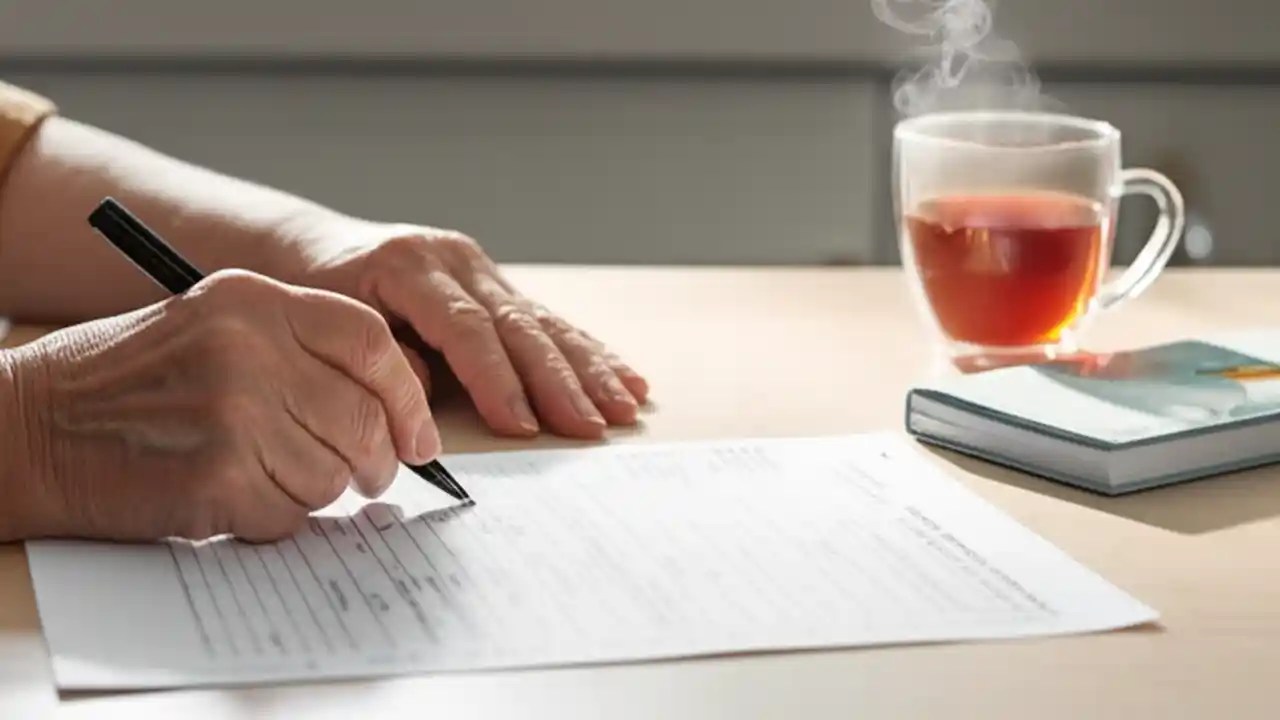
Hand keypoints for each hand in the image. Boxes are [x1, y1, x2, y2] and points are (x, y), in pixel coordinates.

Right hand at [0, 270, 435, 541]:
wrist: (22, 426)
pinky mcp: (215, 476)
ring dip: (316, 491)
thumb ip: (300, 352)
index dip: (407, 396)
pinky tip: (231, 498)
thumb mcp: (211, 327)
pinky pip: (291, 515)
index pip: (372, 343)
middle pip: (366, 417)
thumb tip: (395, 409)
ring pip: (334, 473)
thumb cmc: (123, 384)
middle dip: (377, 461)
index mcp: (253, 300)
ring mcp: (233, 412)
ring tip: (269, 478)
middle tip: (368, 476)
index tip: (420, 436)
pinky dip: (273, 518)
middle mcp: (249, 348)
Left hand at [282, 219, 648, 438]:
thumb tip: (432, 397)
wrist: (312, 248)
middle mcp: (455, 262)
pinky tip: (625, 377)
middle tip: (590, 427)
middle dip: (560, 382)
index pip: (465, 328)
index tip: (522, 427)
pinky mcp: (498, 286)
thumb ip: (381, 358)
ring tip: (625, 408)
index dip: (496, 379)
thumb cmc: (313, 293)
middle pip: (518, 326)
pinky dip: (589, 353)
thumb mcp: (328, 322)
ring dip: (589, 370)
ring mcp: (482, 271)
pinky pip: (550, 321)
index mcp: (410, 267)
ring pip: (545, 323)